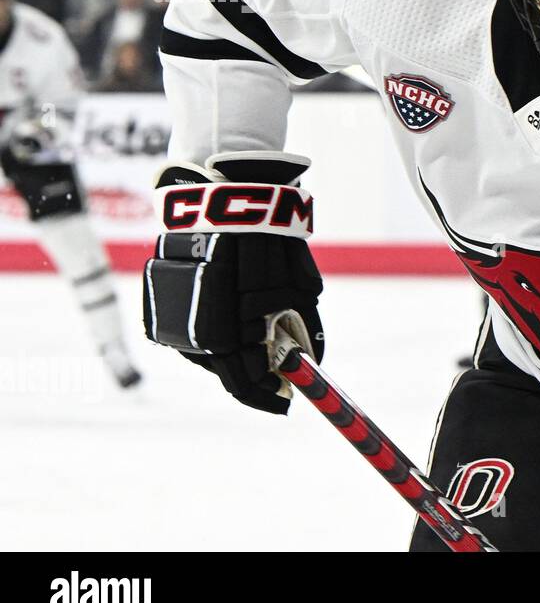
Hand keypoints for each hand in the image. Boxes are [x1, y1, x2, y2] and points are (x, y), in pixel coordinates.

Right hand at [143, 152, 324, 414]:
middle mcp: (194, 331)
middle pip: (226, 374)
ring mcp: (173, 318)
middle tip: (278, 379)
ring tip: (261, 343)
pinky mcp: (160, 305)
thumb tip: (315, 362)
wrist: (225, 201)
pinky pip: (190, 334)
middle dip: (256, 378)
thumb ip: (305, 327)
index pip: (243, 383)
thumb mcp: (299, 285)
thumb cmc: (270, 242)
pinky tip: (234, 322)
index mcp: (226, 331)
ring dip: (235, 356)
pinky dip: (216, 336)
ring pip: (208, 355)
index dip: (267, 396)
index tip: (286, 401)